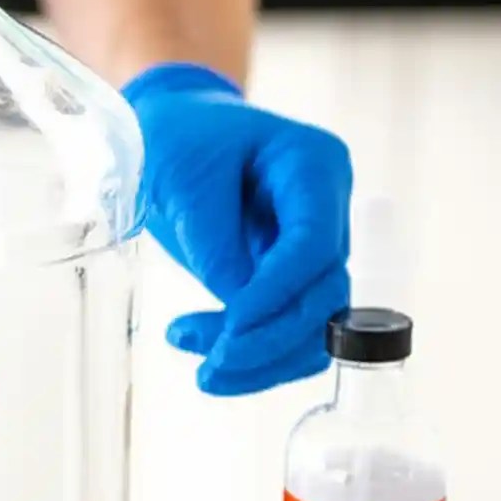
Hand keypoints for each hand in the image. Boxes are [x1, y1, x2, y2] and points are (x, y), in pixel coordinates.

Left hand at [123, 63, 352, 395]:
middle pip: (324, 293)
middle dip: (271, 339)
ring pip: (316, 324)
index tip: (232, 327)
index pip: (314, 244)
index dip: (278, 292)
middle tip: (211, 367)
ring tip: (203, 370)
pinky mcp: (291, 278)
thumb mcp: (184, 180)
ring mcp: (315, 248)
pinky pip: (290, 329)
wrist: (173, 130)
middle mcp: (328, 210)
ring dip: (264, 359)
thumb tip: (238, 312)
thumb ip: (213, 245)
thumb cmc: (179, 139)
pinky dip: (256, 355)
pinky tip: (207, 354)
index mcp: (315, 166)